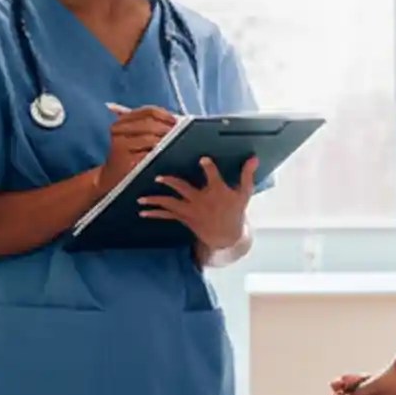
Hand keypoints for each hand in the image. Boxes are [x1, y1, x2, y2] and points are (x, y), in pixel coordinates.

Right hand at [96, 105, 176, 195]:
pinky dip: (161, 154)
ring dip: (167, 141)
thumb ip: (150, 124)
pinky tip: (168, 155)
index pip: (148, 111)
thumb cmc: (128, 155)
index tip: (176, 121)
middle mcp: (118, 130)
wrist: (110, 178)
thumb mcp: (133, 136)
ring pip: (151, 138)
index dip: (165, 115)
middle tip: (181, 133)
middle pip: (150, 123)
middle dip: (167, 128)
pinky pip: (149, 154)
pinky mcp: (126, 160)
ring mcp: (120, 145)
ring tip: (177, 144)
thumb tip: (176, 118)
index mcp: (121, 121)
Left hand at [138, 156, 256, 250]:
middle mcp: (202, 200)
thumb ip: (247, 174)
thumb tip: (254, 157)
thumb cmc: (235, 211)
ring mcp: (191, 210)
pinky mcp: (185, 218)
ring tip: (141, 199)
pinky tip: (142, 211)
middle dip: (171, 183)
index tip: (203, 159)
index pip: (213, 176)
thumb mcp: (244, 193)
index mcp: (217, 191)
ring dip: (155, 201)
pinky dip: (155, 213)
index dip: (208, 168)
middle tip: (159, 177)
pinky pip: (167, 215)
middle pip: (184, 189)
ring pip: (170, 204)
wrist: (226, 237)